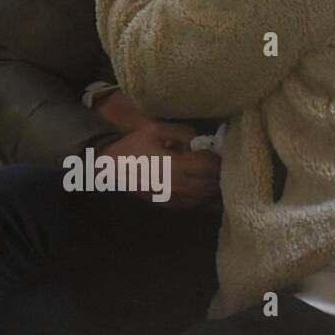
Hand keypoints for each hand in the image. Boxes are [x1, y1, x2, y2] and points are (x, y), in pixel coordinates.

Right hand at [93, 91, 219, 209]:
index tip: (224, 151)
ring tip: (215, 174)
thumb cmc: (133, 146)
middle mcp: (179, 185)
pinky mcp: (169, 204)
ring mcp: (174, 198)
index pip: (210, 166)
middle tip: (224, 161)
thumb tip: (202, 140)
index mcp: (177, 165)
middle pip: (212, 183)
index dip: (220, 159)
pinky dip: (203, 195)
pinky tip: (202, 186)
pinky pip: (194, 203)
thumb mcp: (155, 130)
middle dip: (220, 172)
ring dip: (214, 185)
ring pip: (205, 195)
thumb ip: (182, 133)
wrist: (110, 167)